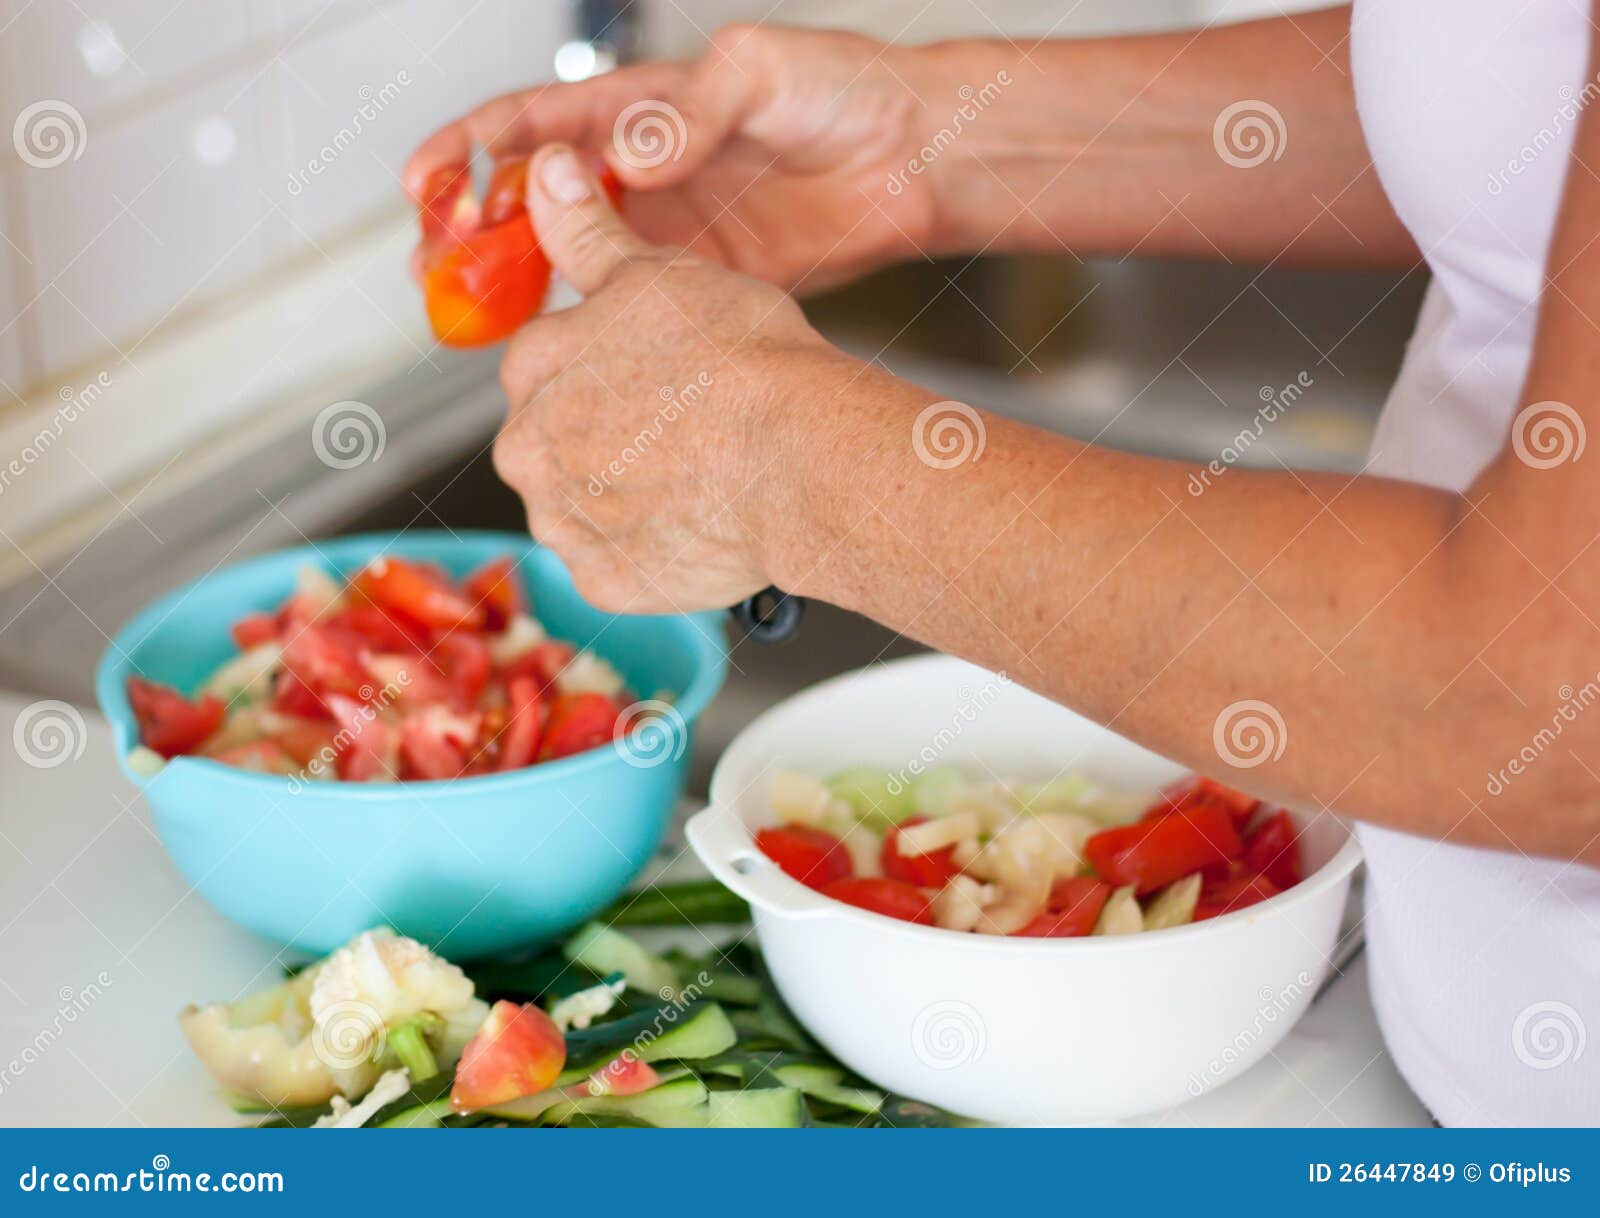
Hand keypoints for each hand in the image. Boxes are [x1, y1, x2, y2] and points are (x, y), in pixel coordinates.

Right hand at [404, 25, 947, 291]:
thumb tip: (628, 151)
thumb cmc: (844, 91)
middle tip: (430, 268)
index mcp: (634, 109)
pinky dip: (586, 325)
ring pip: (564, 259)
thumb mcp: (760, 73)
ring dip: (514, 286)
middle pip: (528, 200)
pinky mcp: (696, 281)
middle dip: (468, 230)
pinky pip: (624, 304)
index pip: (528, 126)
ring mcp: (664, 230)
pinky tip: (561, 350)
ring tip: (471, 319)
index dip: (466, 151)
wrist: (913, 160)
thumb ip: (688, 111)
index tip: (426, 183)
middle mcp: (638, 172)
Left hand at [492, 144, 871, 613]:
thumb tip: (543, 172)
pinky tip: (698, 522)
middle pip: (553, 438)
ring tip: (696, 474)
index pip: (544, 363)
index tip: (654, 370)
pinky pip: (617, 565)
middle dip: (603, 432)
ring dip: (623, 493)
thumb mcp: (657, 270)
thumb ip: (586, 232)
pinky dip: (650, 551)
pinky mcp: (608, 583)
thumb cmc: (741, 361)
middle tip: (682, 425)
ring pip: (582, 505)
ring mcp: (566, 523)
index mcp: (531, 366)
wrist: (800, 458)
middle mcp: (528, 449)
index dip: (606, 363)